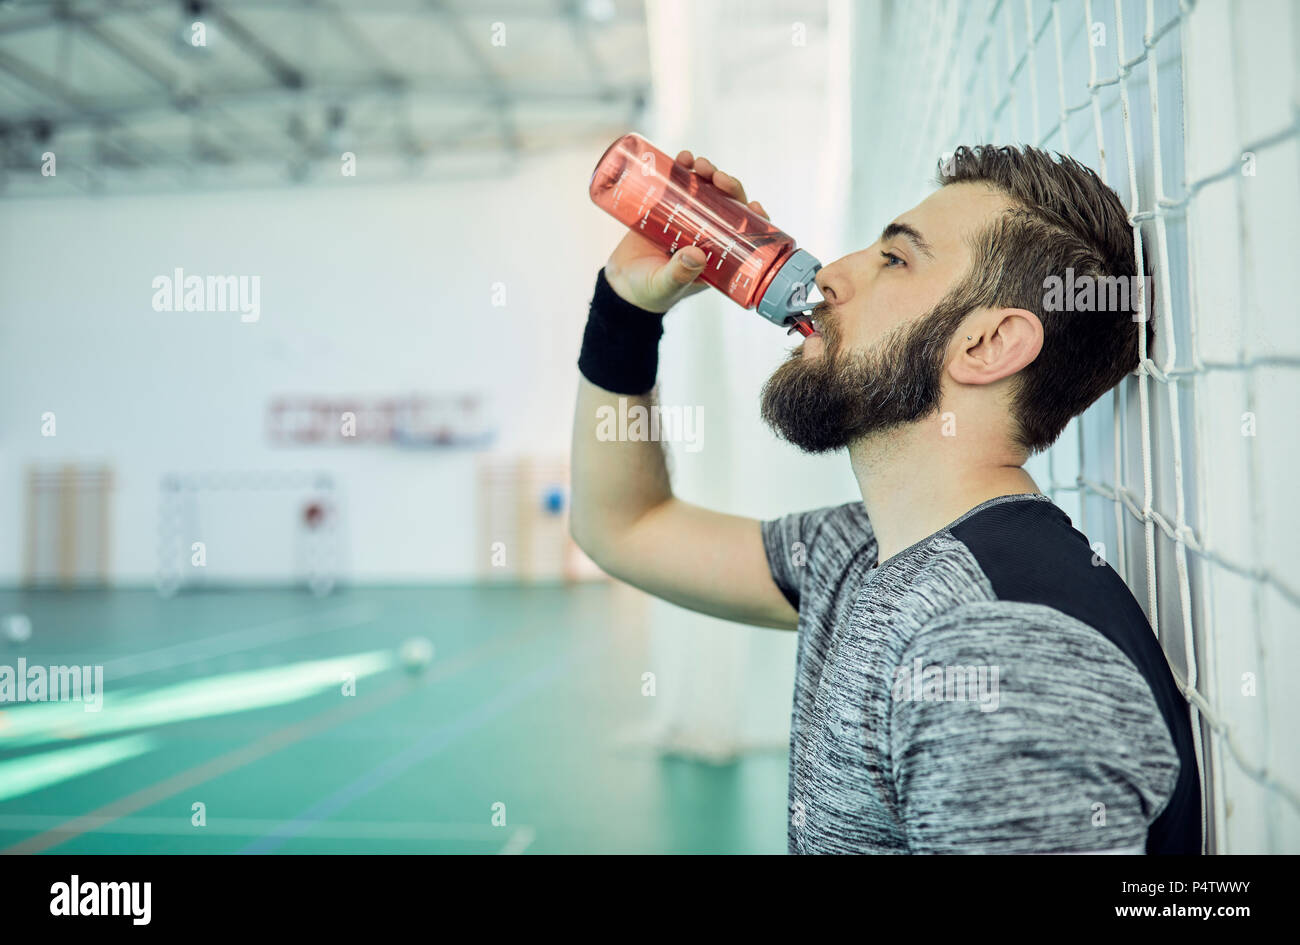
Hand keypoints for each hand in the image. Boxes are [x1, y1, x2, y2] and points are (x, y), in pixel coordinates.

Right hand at [603, 151, 768, 313]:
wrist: (621, 284)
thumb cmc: (649, 292)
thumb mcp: (665, 285)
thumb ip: (679, 274)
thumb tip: (696, 255)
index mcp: (718, 255)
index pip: (746, 233)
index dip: (755, 218)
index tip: (753, 205)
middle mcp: (707, 234)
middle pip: (728, 205)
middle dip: (728, 186)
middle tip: (716, 176)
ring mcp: (687, 219)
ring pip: (706, 190)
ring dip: (707, 173)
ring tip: (697, 163)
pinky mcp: (666, 208)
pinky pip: (679, 185)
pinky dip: (683, 169)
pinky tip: (682, 159)